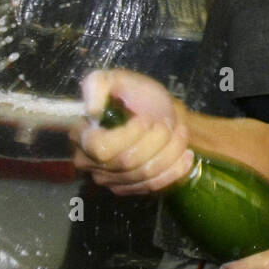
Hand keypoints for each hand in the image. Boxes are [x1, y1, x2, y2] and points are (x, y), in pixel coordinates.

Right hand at [71, 69, 192, 194]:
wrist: (158, 112)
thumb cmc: (135, 94)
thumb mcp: (116, 79)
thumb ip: (97, 84)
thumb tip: (91, 111)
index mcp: (82, 134)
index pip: (101, 148)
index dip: (129, 136)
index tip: (145, 119)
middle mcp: (90, 162)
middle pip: (128, 163)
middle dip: (156, 141)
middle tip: (166, 124)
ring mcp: (110, 179)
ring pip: (145, 175)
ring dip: (170, 152)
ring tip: (179, 133)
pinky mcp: (130, 188)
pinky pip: (155, 186)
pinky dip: (175, 169)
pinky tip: (186, 155)